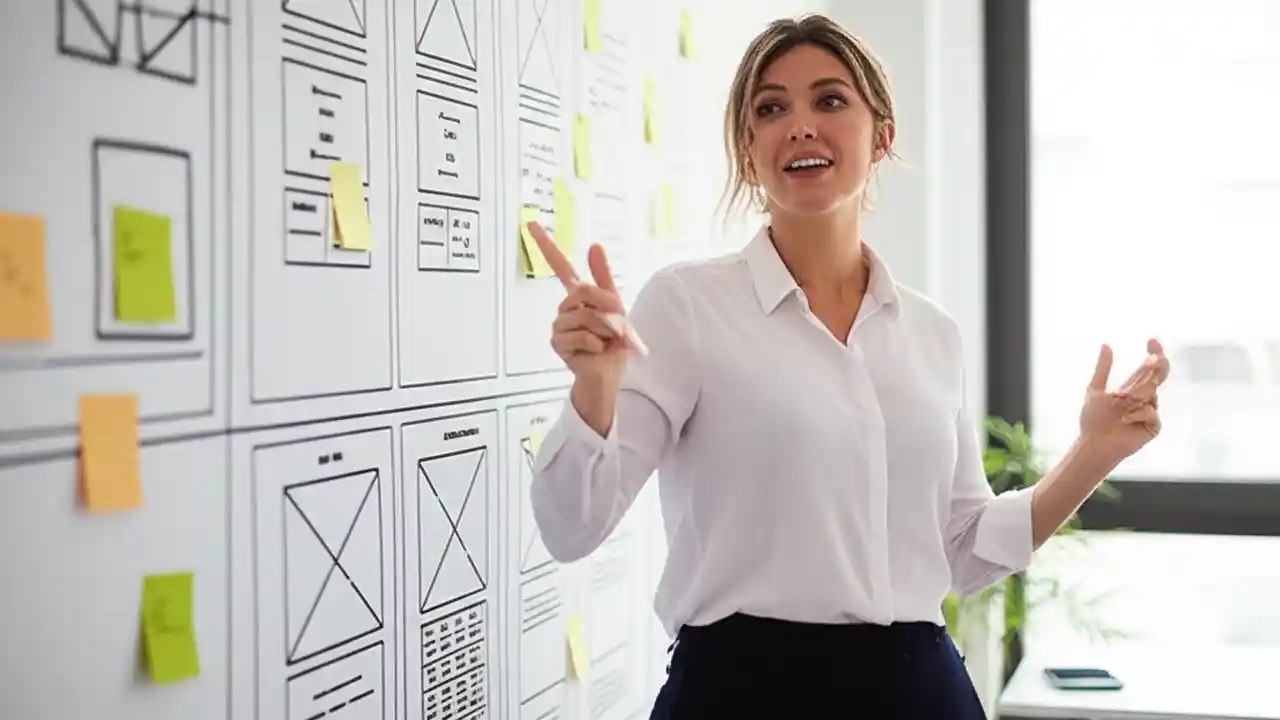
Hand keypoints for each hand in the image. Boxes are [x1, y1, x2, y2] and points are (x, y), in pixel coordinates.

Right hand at [526, 220, 646, 394]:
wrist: (608, 375)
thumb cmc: (612, 343)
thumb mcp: (616, 308)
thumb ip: (604, 278)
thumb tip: (594, 245)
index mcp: (579, 297)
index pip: (560, 267)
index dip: (546, 245)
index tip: (531, 224)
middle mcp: (565, 308)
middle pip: (584, 292)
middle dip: (607, 308)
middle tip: (617, 327)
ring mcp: (558, 325)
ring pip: (586, 315)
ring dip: (606, 330)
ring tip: (605, 341)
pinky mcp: (557, 343)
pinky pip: (582, 335)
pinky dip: (597, 344)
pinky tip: (594, 351)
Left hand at [1079, 338, 1170, 464]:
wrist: (1094, 443)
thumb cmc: (1093, 420)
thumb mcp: (1095, 390)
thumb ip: (1103, 369)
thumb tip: (1106, 345)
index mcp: (1132, 388)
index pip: (1148, 367)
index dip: (1154, 353)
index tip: (1152, 341)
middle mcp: (1144, 397)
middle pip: (1156, 376)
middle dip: (1155, 367)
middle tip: (1153, 359)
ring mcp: (1150, 411)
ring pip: (1151, 393)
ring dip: (1133, 397)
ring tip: (1120, 407)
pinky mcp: (1154, 425)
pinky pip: (1150, 411)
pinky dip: (1136, 414)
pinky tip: (1125, 421)